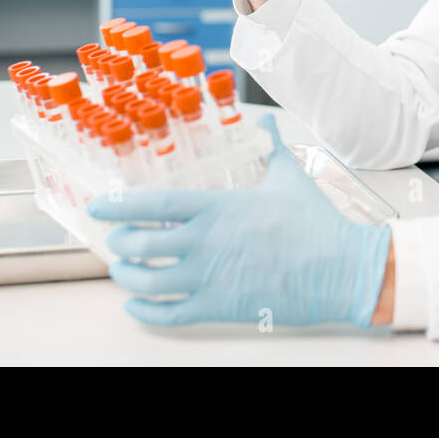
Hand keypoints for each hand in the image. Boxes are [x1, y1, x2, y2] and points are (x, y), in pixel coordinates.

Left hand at [86, 114, 391, 328]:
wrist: (341, 267)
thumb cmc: (315, 223)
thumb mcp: (289, 176)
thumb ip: (270, 148)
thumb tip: (266, 122)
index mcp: (217, 207)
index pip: (152, 204)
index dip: (118, 205)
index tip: (98, 206)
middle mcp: (206, 241)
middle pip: (141, 244)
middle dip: (119, 243)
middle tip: (114, 240)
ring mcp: (211, 277)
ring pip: (148, 282)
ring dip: (126, 277)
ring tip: (122, 273)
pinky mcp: (220, 307)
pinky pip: (169, 315)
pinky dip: (145, 313)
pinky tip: (136, 308)